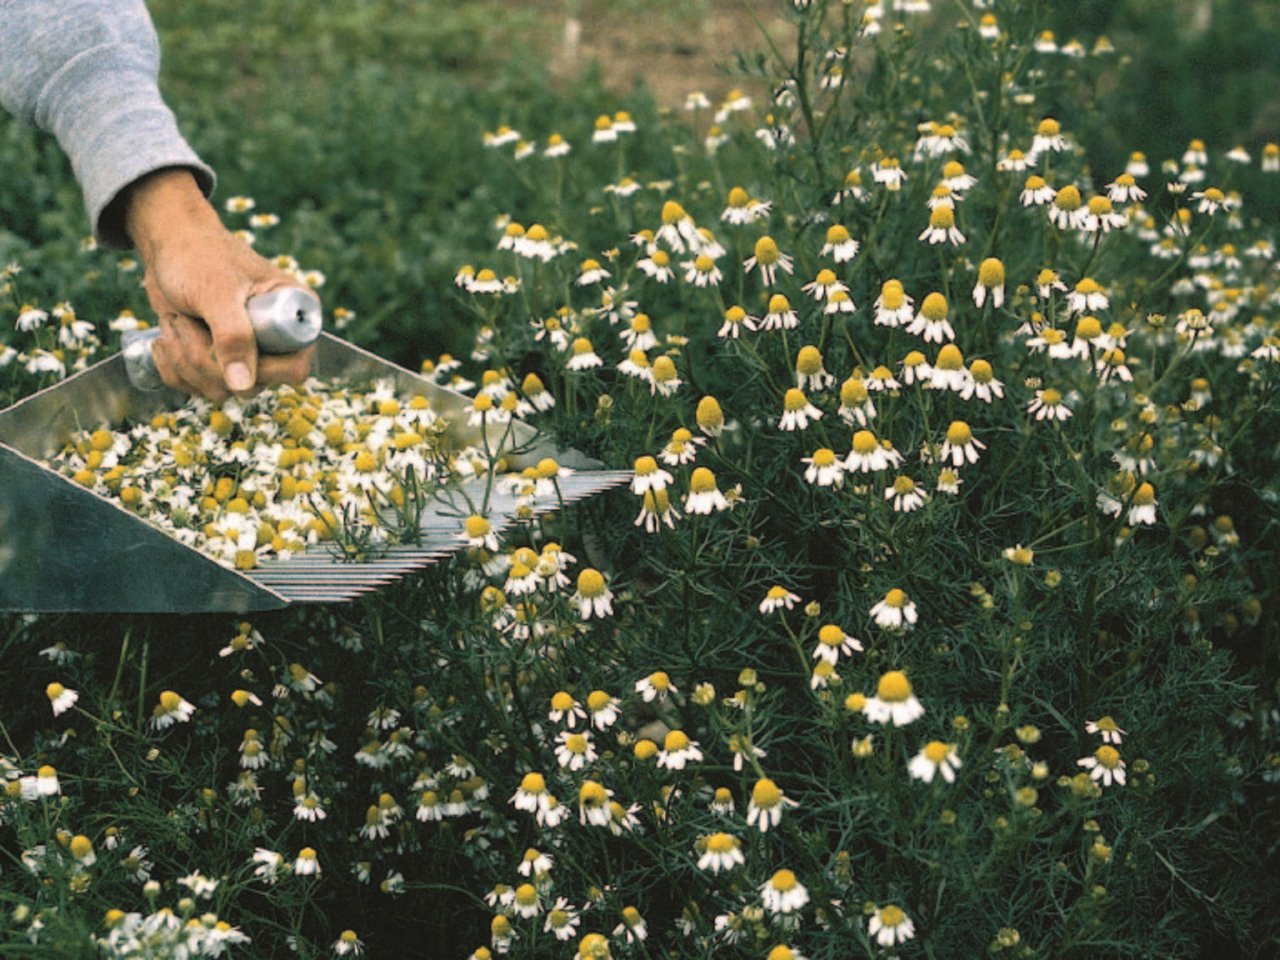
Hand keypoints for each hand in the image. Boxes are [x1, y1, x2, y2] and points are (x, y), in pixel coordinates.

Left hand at [122, 168, 315, 399]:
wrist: (166, 246)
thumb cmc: (198, 255)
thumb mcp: (217, 292)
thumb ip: (234, 337)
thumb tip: (244, 385)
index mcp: (294, 316)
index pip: (294, 367)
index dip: (259, 366)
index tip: (222, 340)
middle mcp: (277, 341)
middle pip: (253, 385)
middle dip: (208, 360)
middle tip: (187, 323)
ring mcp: (246, 354)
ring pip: (221, 389)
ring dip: (186, 360)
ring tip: (177, 321)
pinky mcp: (218, 363)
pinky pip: (197, 388)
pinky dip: (173, 366)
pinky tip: (169, 334)